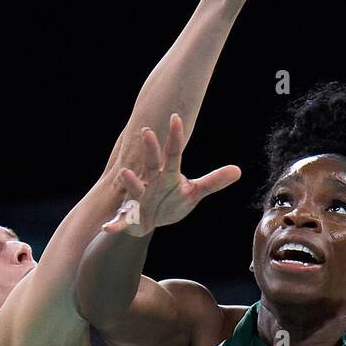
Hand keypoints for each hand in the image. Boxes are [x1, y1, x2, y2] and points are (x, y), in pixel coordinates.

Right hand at [103, 113, 240, 237]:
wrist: (149, 220)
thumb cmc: (170, 200)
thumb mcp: (193, 192)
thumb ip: (213, 181)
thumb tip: (238, 171)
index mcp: (167, 174)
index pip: (173, 154)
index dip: (174, 137)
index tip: (175, 117)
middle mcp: (151, 182)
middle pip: (152, 164)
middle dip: (149, 150)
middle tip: (146, 131)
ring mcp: (139, 198)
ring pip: (134, 189)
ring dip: (130, 182)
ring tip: (126, 174)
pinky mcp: (131, 218)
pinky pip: (121, 221)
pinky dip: (114, 224)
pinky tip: (107, 227)